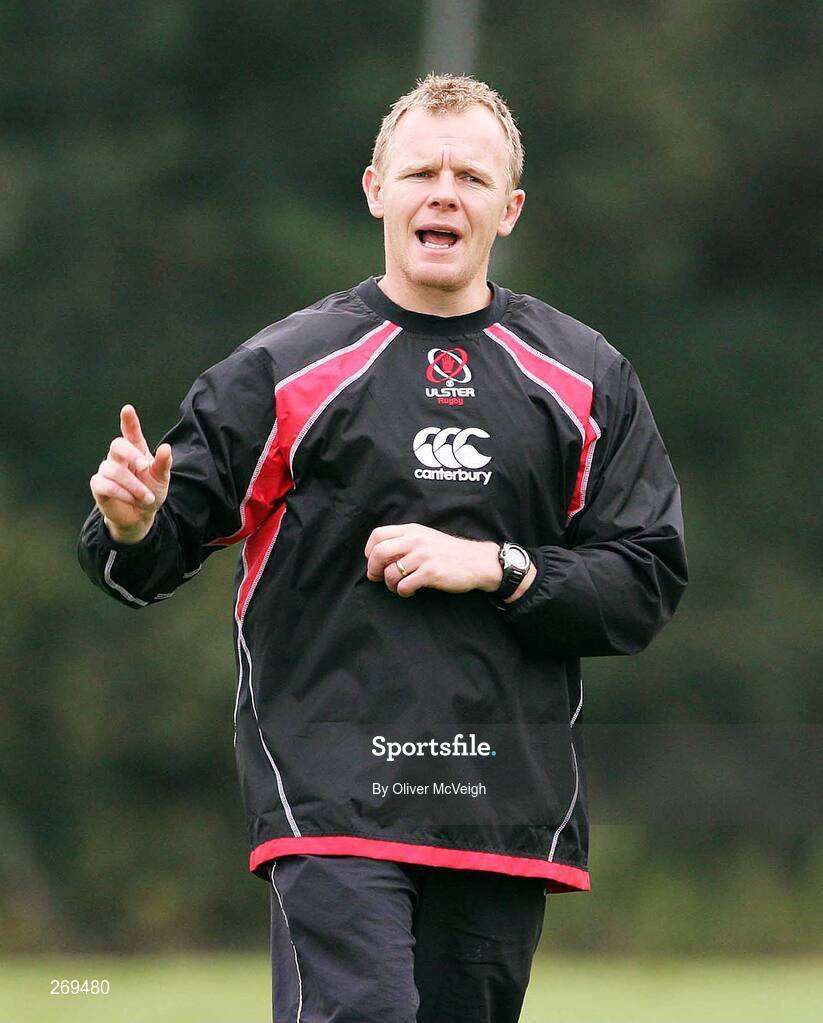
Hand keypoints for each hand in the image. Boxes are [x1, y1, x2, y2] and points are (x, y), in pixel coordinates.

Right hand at [89, 405, 172, 543]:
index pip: (130, 433)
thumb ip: (163, 464)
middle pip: (117, 445)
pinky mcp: (98, 485)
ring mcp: (106, 470)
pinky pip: (105, 484)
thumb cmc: (150, 492)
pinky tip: (132, 499)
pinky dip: (122, 493)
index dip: (128, 421)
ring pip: (114, 470)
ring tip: (147, 498)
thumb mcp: (161, 479)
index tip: (128, 409)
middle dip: (131, 455)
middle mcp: (119, 457)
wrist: (140, 516)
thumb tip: (166, 448)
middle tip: (145, 467)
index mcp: (135, 451)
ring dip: (133, 485)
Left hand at [365, 523, 501, 597]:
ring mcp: (423, 556)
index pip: (378, 534)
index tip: (374, 562)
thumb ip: (405, 542)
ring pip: (390, 573)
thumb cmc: (449, 552)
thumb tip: (380, 556)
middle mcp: (416, 540)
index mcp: (412, 530)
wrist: (477, 562)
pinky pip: (404, 585)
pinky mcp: (430, 573)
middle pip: (379, 553)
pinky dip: (403, 592)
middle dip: (373, 569)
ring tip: (399, 586)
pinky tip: (410, 591)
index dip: (369, 550)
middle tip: (378, 577)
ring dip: (390, 584)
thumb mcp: (426, 538)